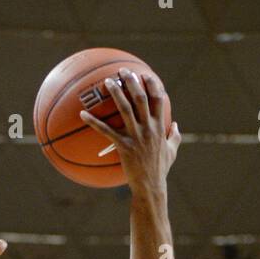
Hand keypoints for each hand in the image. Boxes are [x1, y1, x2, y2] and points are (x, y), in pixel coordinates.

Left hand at [79, 69, 180, 191]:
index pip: (158, 99)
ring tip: (108, 81)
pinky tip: (83, 114)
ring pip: (125, 109)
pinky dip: (93, 122)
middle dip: (132, 81)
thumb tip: (176, 125)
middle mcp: (148, 128)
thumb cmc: (160, 170)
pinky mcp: (124, 146)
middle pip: (140, 98)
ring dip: (116, 93)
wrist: (151, 187)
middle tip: (123, 70)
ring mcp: (136, 136)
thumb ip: (175, 137)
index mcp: (159, 127)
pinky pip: (106, 131)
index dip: (152, 84)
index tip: (145, 74)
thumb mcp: (172, 152)